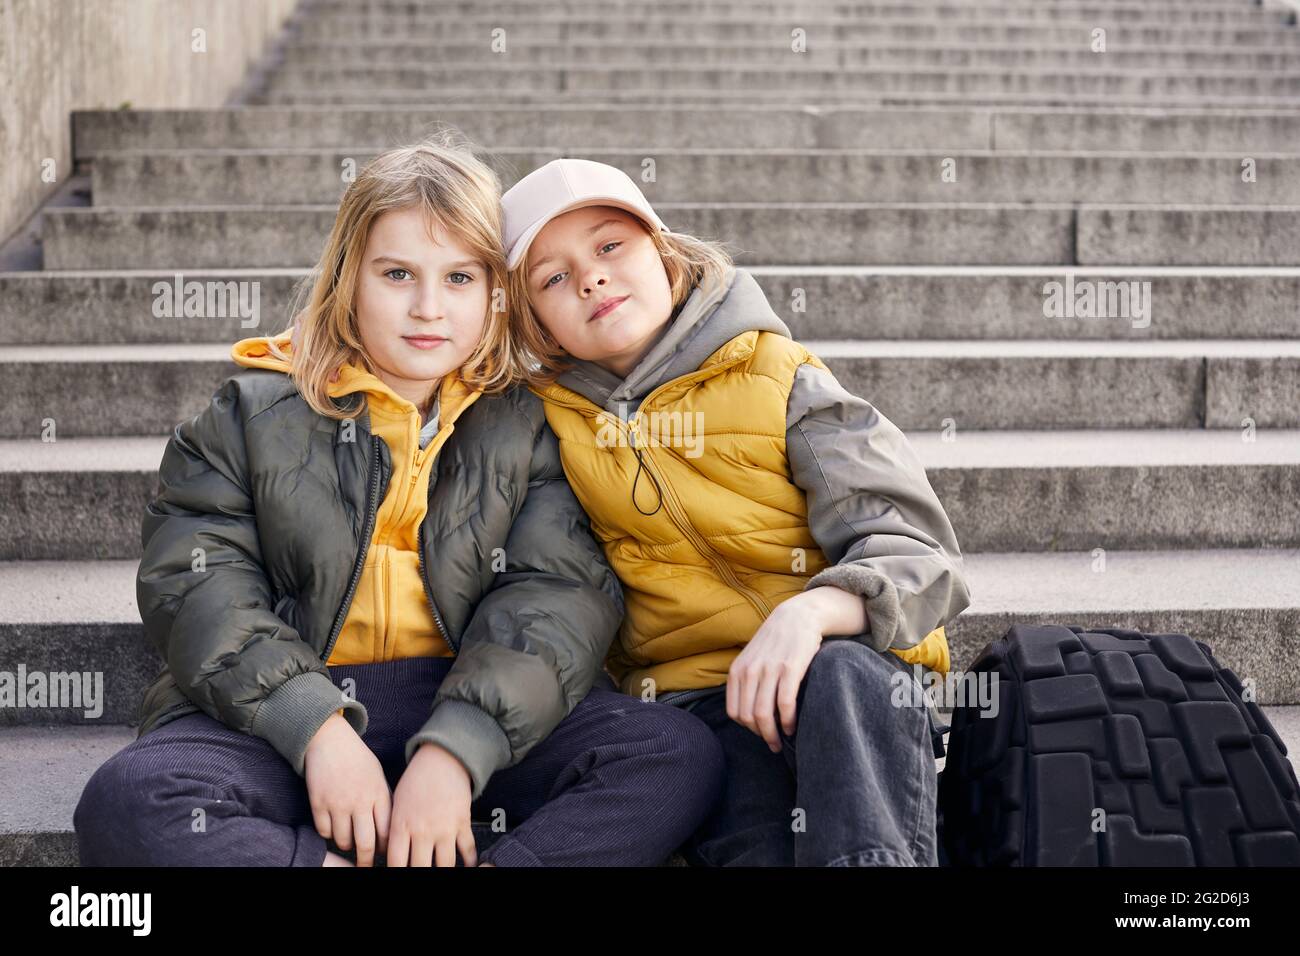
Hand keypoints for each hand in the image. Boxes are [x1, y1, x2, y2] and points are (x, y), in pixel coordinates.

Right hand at [304, 712, 391, 866]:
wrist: (329, 740)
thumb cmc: (357, 759)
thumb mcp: (377, 776)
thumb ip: (384, 800)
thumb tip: (390, 829)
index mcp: (378, 793)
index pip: (387, 832)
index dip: (386, 848)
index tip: (385, 855)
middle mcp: (359, 800)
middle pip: (365, 844)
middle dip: (366, 860)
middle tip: (365, 865)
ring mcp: (337, 802)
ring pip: (343, 841)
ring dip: (346, 845)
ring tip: (349, 841)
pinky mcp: (318, 802)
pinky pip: (324, 832)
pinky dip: (328, 834)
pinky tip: (333, 827)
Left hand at [387, 742, 476, 866]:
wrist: (441, 760)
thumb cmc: (416, 780)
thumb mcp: (396, 804)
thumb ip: (394, 830)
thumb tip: (393, 855)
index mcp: (402, 825)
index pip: (396, 863)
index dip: (396, 872)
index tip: (399, 873)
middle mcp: (423, 830)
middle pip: (420, 869)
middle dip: (419, 873)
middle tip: (420, 871)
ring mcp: (445, 828)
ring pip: (445, 865)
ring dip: (443, 870)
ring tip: (439, 869)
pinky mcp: (463, 823)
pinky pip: (468, 850)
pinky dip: (469, 861)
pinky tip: (466, 865)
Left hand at [727, 601, 822, 751]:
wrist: (797, 616)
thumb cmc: (776, 641)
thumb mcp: (751, 658)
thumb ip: (746, 681)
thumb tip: (748, 713)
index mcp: (737, 670)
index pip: (735, 712)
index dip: (748, 728)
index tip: (761, 732)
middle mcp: (750, 671)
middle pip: (748, 717)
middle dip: (761, 736)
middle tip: (773, 744)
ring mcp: (769, 670)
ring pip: (764, 714)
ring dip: (774, 734)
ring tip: (782, 740)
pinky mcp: (790, 669)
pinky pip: (785, 704)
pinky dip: (788, 721)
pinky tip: (792, 726)